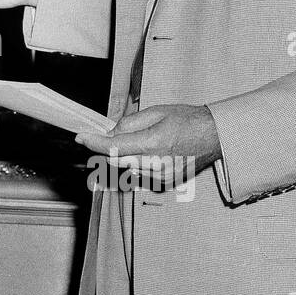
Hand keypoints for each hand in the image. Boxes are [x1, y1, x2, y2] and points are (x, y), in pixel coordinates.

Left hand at [75, 104, 221, 177]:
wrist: (214, 136)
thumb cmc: (187, 120)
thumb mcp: (156, 112)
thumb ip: (130, 123)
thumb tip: (110, 133)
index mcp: (154, 143)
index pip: (114, 147)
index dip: (94, 143)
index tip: (81, 137)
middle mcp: (156, 163)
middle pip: (117, 161)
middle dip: (106, 149)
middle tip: (100, 136)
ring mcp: (161, 176)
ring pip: (127, 168)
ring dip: (123, 156)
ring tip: (138, 140)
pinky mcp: (165, 182)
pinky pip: (140, 172)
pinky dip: (136, 162)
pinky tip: (149, 151)